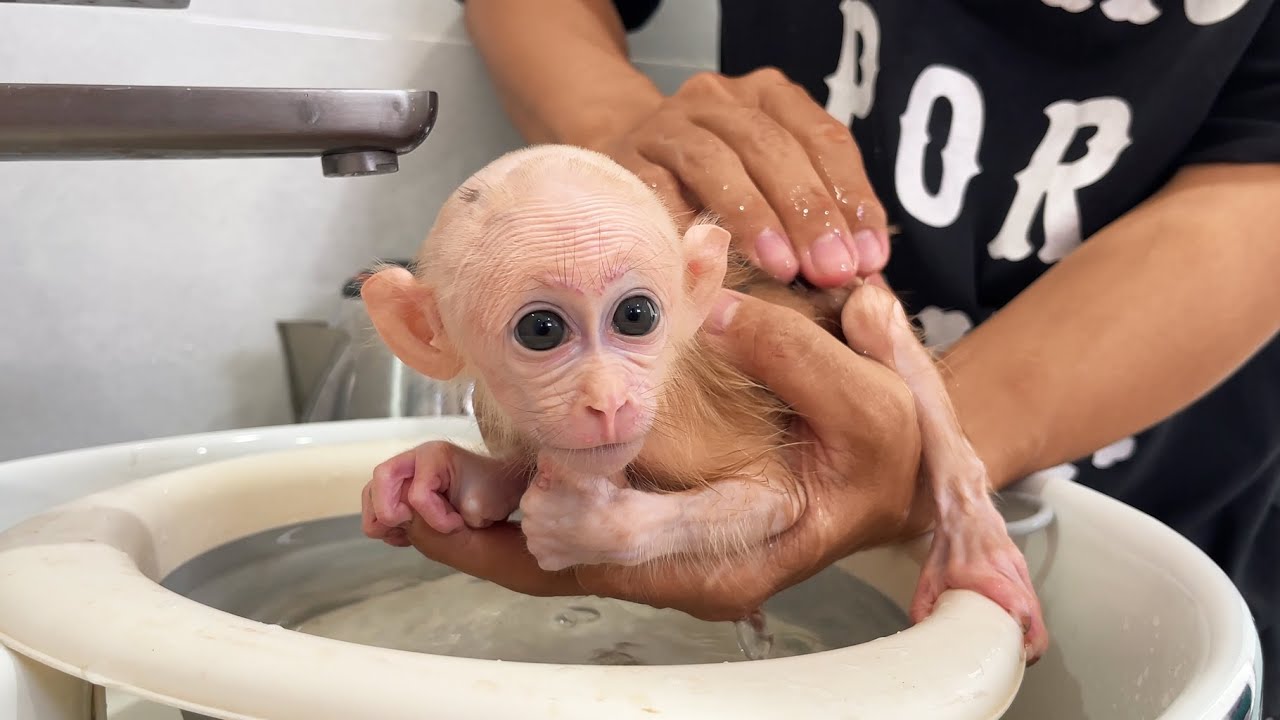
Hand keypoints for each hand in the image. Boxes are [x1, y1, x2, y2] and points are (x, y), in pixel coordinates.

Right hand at [361, 440, 527, 546]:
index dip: (434, 519)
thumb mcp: (478, 505)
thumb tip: (406, 518)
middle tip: (412, 529)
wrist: (496, 491)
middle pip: (380, 481)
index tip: (458, 525)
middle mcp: (413, 459)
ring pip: (371, 494)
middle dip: (391, 513)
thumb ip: (444, 513)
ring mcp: (402, 473)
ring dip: (383, 520)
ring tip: (408, 534)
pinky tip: (407, 534)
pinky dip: (383, 525)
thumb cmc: (493, 493)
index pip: (417, 494)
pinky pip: (374, 506)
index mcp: (435, 456)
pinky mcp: (396, 489)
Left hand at [401, 288, 924, 621]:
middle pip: (553, 566)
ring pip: (539, 550)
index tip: (496, 492)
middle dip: (473, 535)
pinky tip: (446, 473)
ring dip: (467, 517)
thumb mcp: (873, 405)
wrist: (889, 474)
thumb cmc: (885, 456)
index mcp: (728, 555)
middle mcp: (674, 565)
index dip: (547, 529)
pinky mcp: (635, 516)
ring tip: (395, 486)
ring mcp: (648, 545)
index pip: (617, 555)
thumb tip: (714, 311)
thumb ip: (795, 358)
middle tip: (398, 498)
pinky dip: (496, 496)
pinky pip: (551, 519)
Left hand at [518, 462, 652, 570]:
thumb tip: (542, 457)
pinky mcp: (548, 563)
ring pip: (540, 527)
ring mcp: (537, 548)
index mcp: (531, 503)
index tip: (575, 487)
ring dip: (554, 523)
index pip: (538, 484)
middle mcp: (528, 528)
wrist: (631, 530)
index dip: (556, 483)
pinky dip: (560, 544)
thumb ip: (555, 461)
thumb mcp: (583, 471)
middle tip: (579, 503)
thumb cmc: (607, 497)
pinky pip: (547, 548)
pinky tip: (577, 537)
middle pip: (537, 507)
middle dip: (552, 504)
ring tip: (579, 519)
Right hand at [586, 68, 890, 287]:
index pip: (824, 139)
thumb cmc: (709, 196)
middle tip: (831, 269)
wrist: (617, 176)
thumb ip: (811, 221)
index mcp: (770, 98)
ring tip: (783, 269)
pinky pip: (660, 190)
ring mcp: (669, 124)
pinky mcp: (627, 158)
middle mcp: (721, 100)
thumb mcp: (769, 190)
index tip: (870, 256)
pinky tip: (712, 264)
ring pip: (718, 161)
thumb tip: (865, 274)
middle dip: (808, 212)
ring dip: (755, 217)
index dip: (851, 197)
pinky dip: (688, 227)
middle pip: (774, 147)